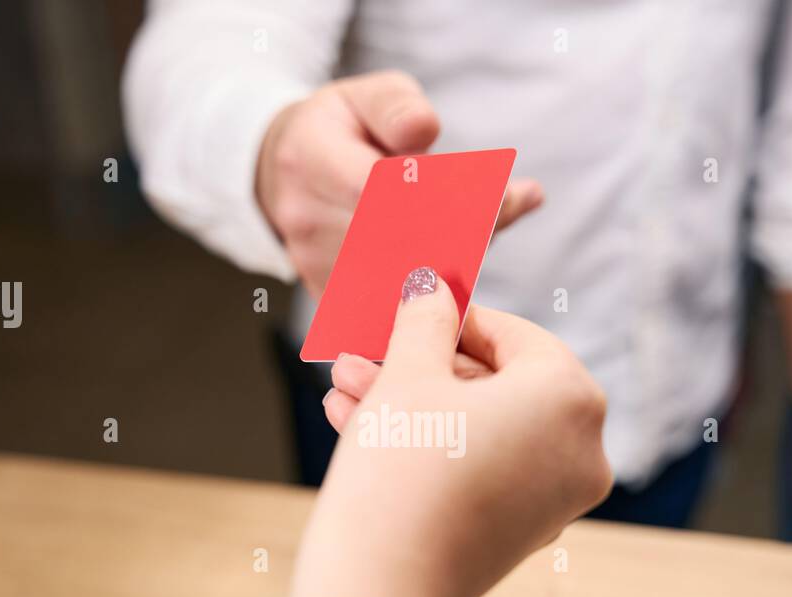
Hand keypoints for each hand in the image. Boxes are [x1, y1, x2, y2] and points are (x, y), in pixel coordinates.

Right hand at [256, 70, 543, 297]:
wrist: (286, 173)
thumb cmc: (340, 130)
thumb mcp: (365, 97)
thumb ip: (398, 108)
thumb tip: (426, 130)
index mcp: (309, 158)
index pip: (374, 187)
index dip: (435, 195)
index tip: (492, 191)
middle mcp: (304, 218)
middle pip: (394, 240)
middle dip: (458, 231)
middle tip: (506, 209)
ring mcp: (312, 263)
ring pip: (399, 278)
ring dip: (455, 262)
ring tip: (487, 233)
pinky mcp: (326, 296)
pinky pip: (390, 304)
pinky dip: (433, 291)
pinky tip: (461, 269)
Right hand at [290, 268, 611, 596]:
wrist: (380, 591)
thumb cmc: (401, 471)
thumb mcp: (408, 376)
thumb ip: (425, 320)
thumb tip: (433, 289)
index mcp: (573, 398)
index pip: (513, 335)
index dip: (451, 317)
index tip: (409, 309)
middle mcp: (582, 451)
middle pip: (494, 386)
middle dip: (417, 367)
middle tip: (360, 356)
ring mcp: (556, 501)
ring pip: (478, 430)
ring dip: (410, 407)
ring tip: (342, 394)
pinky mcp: (521, 537)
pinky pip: (479, 469)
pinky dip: (430, 448)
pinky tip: (361, 430)